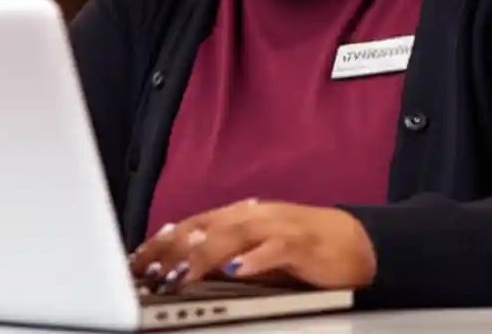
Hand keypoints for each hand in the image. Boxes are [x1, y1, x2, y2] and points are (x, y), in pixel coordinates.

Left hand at [129, 199, 376, 293]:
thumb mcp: (252, 251)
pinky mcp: (301, 242)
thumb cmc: (300, 248)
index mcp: (237, 217)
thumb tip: (176, 264)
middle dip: (172, 250)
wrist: (355, 242)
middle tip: (146, 273)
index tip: (135, 262)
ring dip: (202, 256)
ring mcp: (276, 226)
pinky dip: (254, 259)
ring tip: (178, 276)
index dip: (161, 242)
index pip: (190, 226)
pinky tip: (236, 271)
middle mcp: (252, 215)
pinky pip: (274, 248)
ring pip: (232, 235)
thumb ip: (219, 254)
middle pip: (204, 228)